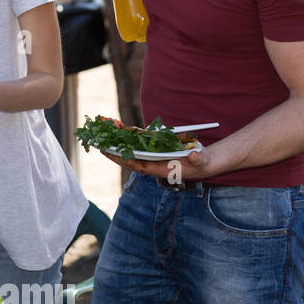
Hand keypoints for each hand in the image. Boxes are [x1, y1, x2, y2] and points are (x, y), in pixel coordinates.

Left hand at [103, 144, 222, 182]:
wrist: (205, 163)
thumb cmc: (202, 163)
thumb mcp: (202, 160)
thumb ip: (198, 159)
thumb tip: (193, 156)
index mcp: (161, 169)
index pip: (138, 166)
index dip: (124, 160)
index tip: (111, 154)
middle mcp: (154, 165)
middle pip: (130, 160)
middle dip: (115, 154)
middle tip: (99, 146)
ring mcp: (154, 159)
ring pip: (133, 154)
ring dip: (119, 147)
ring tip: (105, 139)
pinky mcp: (156, 153)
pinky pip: (139, 148)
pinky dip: (130, 141)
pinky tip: (120, 134)